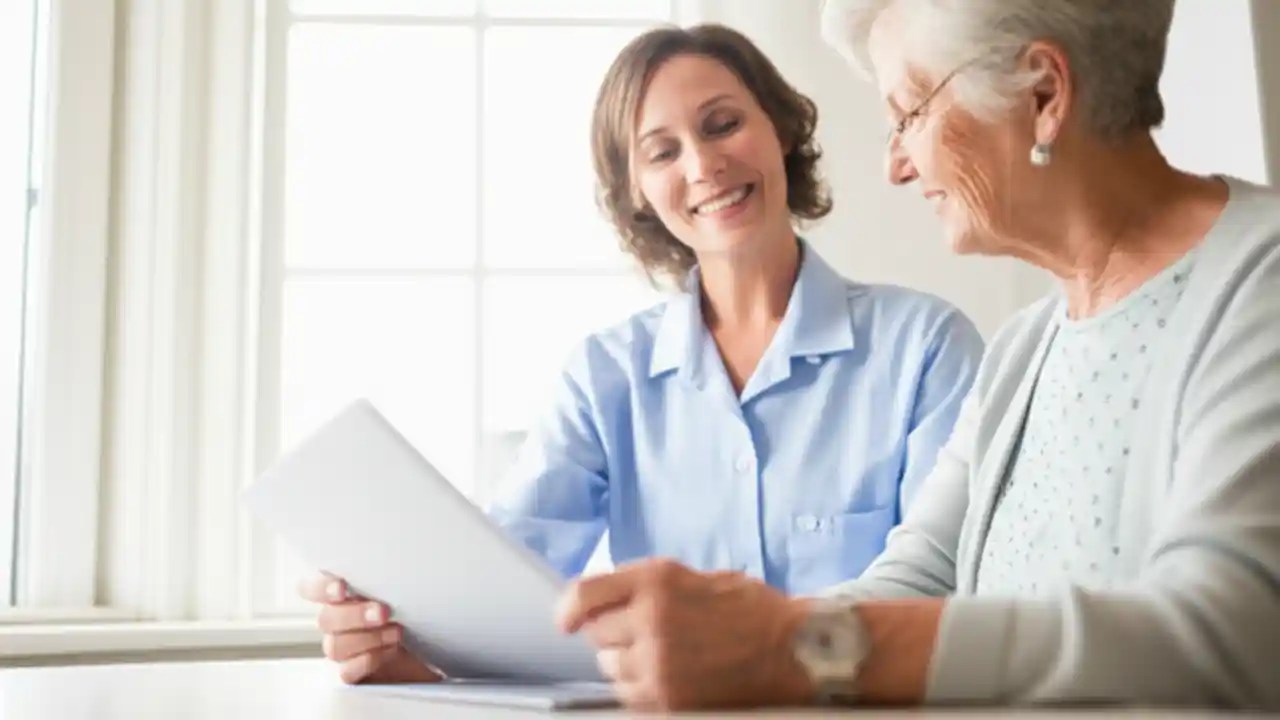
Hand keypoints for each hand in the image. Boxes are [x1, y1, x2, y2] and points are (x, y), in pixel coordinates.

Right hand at [298, 573, 441, 684]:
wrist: (428, 647)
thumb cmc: (409, 612)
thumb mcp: (400, 589)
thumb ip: (385, 580)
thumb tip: (394, 561)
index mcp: (340, 596)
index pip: (311, 588)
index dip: (319, 588)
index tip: (341, 588)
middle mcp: (336, 622)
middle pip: (326, 619)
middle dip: (355, 615)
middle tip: (383, 611)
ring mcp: (343, 649)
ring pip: (335, 646)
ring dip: (368, 638)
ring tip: (397, 631)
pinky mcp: (354, 672)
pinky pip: (347, 671)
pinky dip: (367, 661)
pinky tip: (389, 652)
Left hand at [555, 559, 814, 710]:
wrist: (794, 649)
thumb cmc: (750, 610)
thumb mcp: (695, 577)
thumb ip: (647, 586)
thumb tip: (601, 601)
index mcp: (658, 580)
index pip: (585, 593)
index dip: (568, 608)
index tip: (565, 619)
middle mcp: (652, 619)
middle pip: (597, 633)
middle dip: (613, 633)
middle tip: (642, 633)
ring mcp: (658, 663)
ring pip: (610, 667)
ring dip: (626, 662)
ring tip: (664, 656)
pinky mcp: (667, 700)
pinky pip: (628, 695)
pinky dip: (639, 688)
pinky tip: (668, 677)